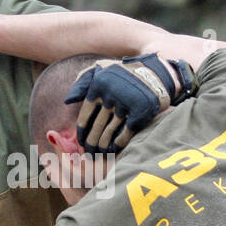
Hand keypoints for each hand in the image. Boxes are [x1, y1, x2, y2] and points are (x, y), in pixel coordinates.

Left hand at [64, 53, 195, 153]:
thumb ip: (83, 83)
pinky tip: (113, 150)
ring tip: (100, 156)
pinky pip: (125, 134)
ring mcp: (126, 103)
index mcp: (98, 85)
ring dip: (103, 147)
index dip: (82, 132)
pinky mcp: (140, 112)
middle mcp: (110, 94)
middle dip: (91, 144)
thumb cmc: (125, 73)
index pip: (85, 114)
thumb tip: (67, 101)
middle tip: (88, 156)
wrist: (157, 72)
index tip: (81, 142)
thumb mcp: (101, 69)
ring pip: (109, 133)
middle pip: (96, 127)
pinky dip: (118, 144)